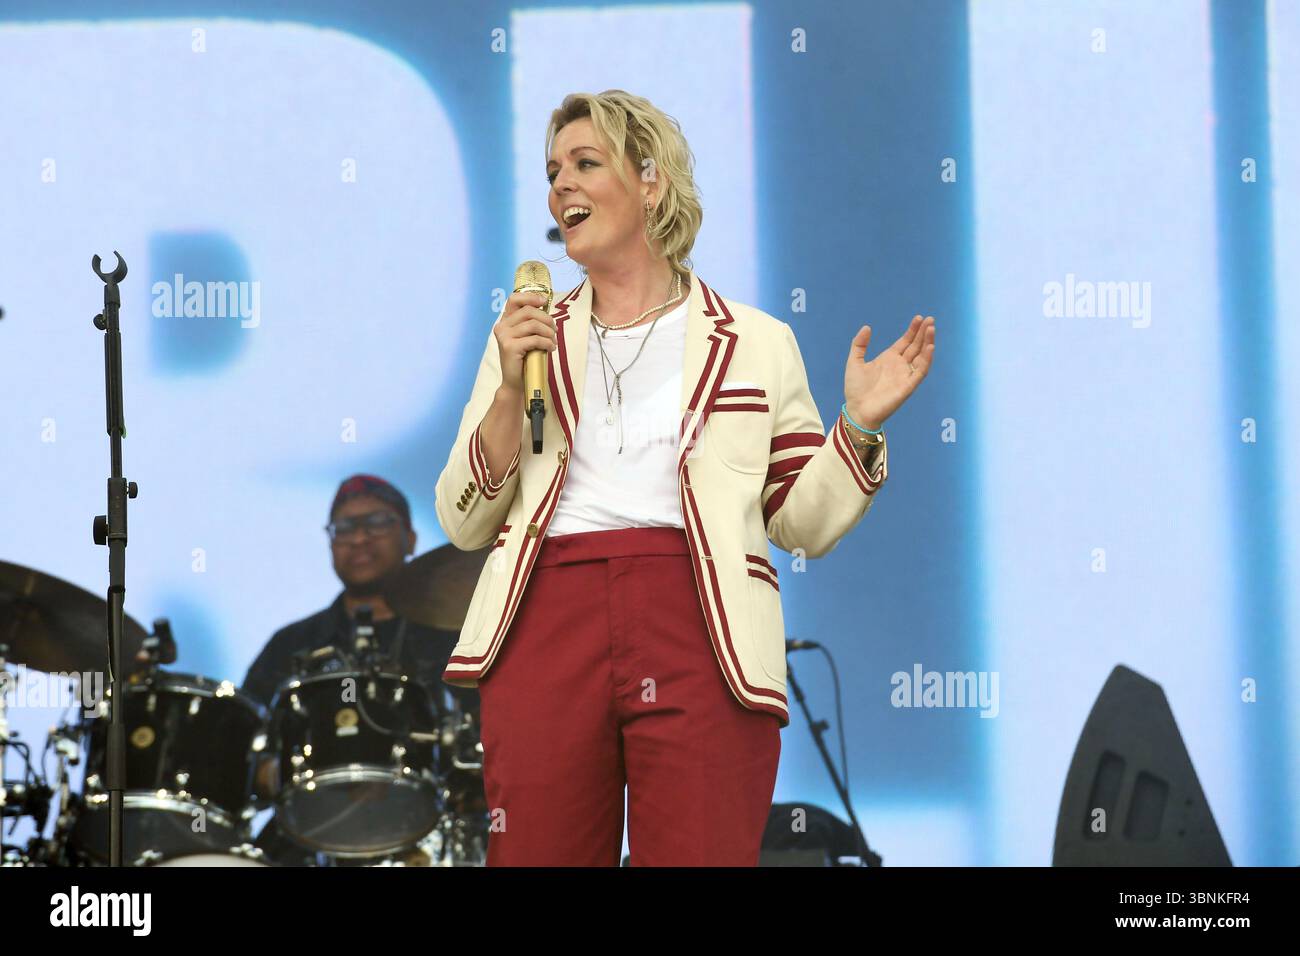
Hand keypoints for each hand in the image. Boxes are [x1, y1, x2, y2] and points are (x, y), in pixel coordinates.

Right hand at [495, 292, 557, 393]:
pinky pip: (535, 339)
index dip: (530, 297)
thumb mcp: (528, 337)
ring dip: (549, 333)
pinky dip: (547, 343)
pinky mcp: (510, 347)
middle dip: (547, 319)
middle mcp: (502, 326)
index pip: (514, 299)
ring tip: (553, 341)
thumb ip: (532, 323)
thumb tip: (547, 311)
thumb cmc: (525, 359)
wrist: (516, 382)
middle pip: (528, 311)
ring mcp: (504, 336)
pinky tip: (551, 348)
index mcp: (505, 321)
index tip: (544, 302)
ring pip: (533, 325)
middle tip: (555, 330)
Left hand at [843, 314, 934, 429]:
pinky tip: (930, 347)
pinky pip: (921, 371)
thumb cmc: (855, 389)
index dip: (912, 330)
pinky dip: (927, 359)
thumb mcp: (854, 362)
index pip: (905, 341)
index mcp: (889, 358)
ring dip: (927, 342)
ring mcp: (905, 375)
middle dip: (923, 333)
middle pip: (916, 346)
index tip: (918, 318)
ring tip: (931, 329)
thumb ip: (859, 344)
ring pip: (921, 356)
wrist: (857, 409)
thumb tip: (867, 327)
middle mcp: (900, 365)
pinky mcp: (909, 385)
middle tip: (930, 319)